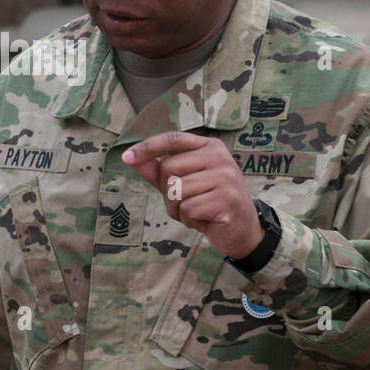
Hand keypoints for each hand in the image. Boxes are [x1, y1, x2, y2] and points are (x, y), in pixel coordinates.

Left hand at [122, 131, 262, 258]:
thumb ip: (159, 171)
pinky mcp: (227, 200)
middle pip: (169, 167)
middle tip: (183, 202)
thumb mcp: (184, 183)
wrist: (243, 229)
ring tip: (196, 212)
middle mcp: (220, 158)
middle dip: (167, 191)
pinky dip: (190, 220)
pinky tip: (205, 220)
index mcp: (211, 147)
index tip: (126, 157)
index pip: (173, 139)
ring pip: (176, 191)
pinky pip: (188, 209)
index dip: (148, 147)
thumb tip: (131, 159)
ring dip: (177, 209)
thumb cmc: (210, 203)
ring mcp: (226, 178)